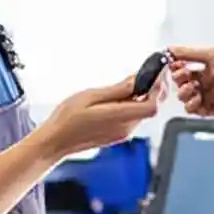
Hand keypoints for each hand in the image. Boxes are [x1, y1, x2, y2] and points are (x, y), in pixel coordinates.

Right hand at [39, 74, 190, 158]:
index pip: (152, 106)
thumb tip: (136, 81)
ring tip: (134, 80)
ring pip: (143, 112)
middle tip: (150, 73)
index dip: (158, 89)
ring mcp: (122, 133)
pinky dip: (135, 104)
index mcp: (119, 118)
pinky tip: (124, 95)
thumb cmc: (67, 118)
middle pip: (151, 109)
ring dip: (144, 96)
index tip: (155, 74)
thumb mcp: (91, 96)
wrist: (56, 141)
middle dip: (154, 90)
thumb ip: (117, 90)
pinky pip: (134, 117)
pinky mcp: (118, 135)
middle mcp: (125, 128)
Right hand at [166, 45, 213, 116]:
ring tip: (191, 90)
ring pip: (187, 98)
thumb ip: (189, 53)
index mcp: (208, 66)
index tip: (174, 67)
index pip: (184, 68)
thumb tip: (170, 49)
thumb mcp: (213, 55)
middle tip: (184, 78)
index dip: (177, 68)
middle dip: (180, 81)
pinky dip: (192, 107)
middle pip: (183, 83)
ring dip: (184, 94)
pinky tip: (195, 101)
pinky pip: (196, 110)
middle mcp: (208, 80)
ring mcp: (211, 95)